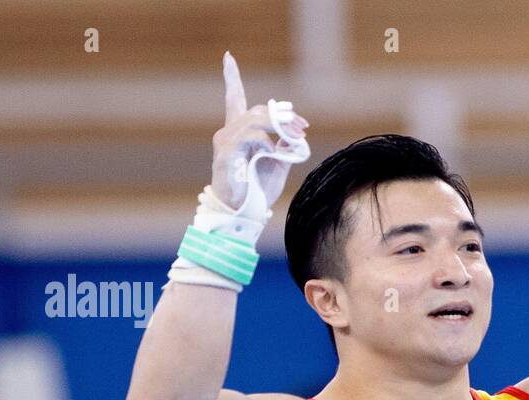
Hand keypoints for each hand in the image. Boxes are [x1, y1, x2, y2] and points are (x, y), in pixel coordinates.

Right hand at [210, 51, 308, 209]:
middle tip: (303, 127)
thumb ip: (285, 145)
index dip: (231, 78)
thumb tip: (295, 134)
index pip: (234, 98)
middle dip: (285, 116)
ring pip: (256, 119)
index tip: (228, 57)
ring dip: (280, 126)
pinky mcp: (226, 152)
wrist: (243, 213)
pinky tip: (273, 152)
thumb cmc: (258, 190)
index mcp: (238, 132)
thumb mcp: (278, 163)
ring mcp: (225, 141)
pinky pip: (251, 136)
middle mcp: (228, 132)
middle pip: (259, 110)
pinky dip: (267, 141)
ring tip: (295, 138)